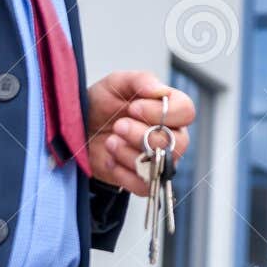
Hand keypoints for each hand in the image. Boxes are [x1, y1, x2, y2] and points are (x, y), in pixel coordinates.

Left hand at [85, 69, 194, 195]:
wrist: (80, 129)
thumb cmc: (102, 104)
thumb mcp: (116, 83)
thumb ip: (140, 80)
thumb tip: (160, 89)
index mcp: (170, 109)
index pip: (187, 111)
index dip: (162, 112)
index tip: (134, 107)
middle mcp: (171, 135)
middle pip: (178, 143)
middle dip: (142, 135)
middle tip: (118, 126)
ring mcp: (159, 160)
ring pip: (160, 164)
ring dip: (128, 153)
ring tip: (110, 142)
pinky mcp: (143, 181)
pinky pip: (145, 186)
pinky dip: (123, 173)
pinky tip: (110, 160)